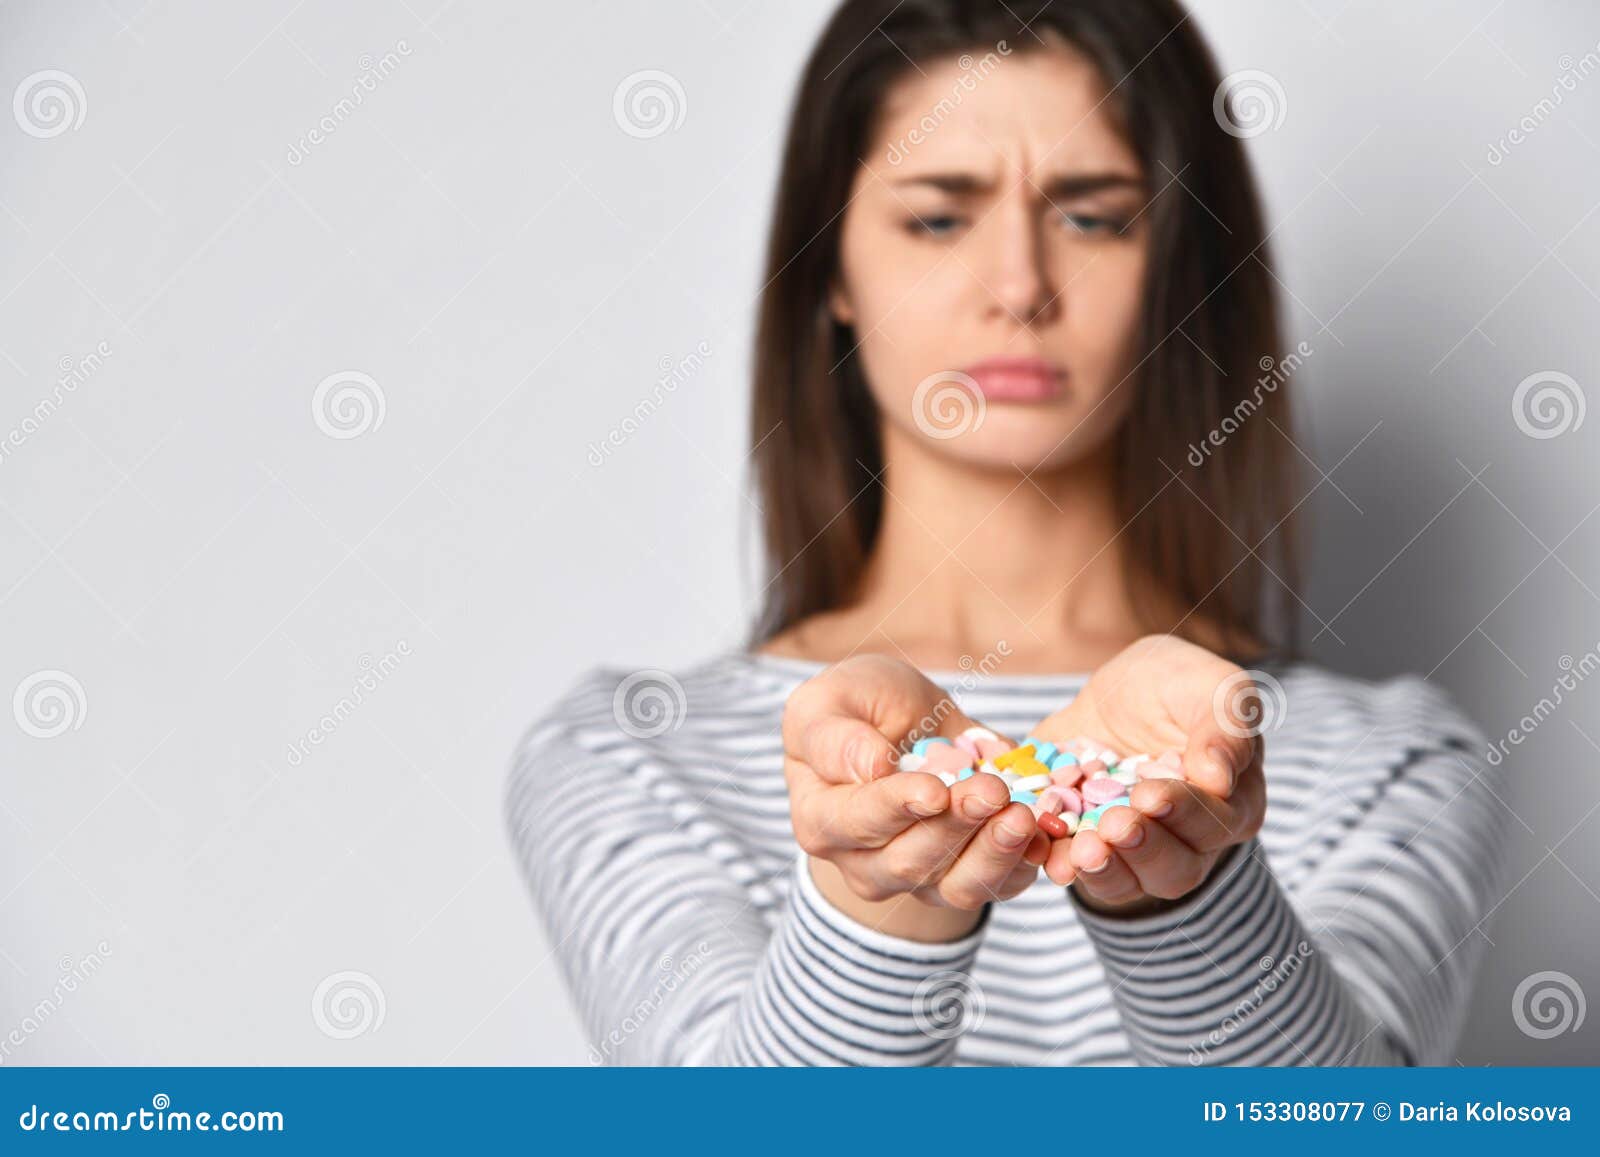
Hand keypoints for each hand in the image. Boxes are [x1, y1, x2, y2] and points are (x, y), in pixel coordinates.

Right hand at [782, 655, 1050, 937]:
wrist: (904, 722)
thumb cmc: (857, 706)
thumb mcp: (832, 699)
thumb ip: (836, 736)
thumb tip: (870, 768)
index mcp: (820, 819)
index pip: (857, 822)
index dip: (896, 808)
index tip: (934, 790)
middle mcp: (863, 863)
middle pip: (910, 860)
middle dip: (956, 825)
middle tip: (992, 790)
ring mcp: (915, 879)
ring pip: (956, 885)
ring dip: (994, 852)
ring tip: (1023, 814)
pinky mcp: (963, 879)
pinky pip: (996, 886)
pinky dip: (1022, 863)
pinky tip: (1042, 833)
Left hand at [1032, 636, 1267, 914]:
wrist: (1116, 695)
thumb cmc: (1178, 684)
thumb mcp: (1208, 682)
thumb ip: (1225, 725)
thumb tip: (1218, 779)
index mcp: (1231, 803)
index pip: (1216, 822)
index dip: (1184, 812)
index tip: (1149, 795)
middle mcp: (1189, 841)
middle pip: (1177, 867)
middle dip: (1143, 848)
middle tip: (1113, 825)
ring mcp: (1138, 851)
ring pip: (1130, 882)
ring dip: (1105, 870)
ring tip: (1081, 850)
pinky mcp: (1092, 847)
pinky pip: (1080, 871)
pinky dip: (1061, 864)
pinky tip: (1046, 854)